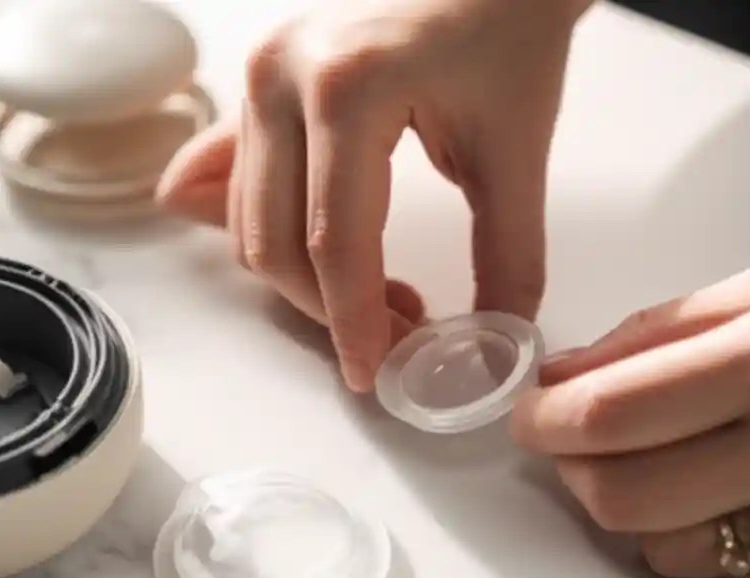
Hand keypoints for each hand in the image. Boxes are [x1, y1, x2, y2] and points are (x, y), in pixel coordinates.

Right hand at [157, 0, 590, 391]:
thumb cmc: (506, 26)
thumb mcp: (515, 149)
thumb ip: (508, 255)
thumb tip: (496, 346)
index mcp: (347, 87)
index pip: (335, 241)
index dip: (353, 322)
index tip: (375, 371)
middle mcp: (281, 77)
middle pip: (273, 242)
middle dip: (326, 309)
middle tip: (392, 335)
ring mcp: (259, 77)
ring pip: (248, 224)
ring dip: (301, 280)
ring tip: (375, 295)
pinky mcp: (256, 85)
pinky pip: (234, 183)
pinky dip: (268, 233)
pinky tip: (305, 264)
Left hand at [512, 244, 749, 577]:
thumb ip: (669, 331)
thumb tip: (571, 374)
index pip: (610, 417)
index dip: (545, 421)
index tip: (533, 415)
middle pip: (621, 499)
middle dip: (577, 470)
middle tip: (583, 442)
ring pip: (671, 555)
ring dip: (647, 514)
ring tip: (683, 466)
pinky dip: (720, 561)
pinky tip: (745, 510)